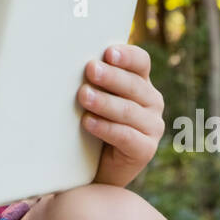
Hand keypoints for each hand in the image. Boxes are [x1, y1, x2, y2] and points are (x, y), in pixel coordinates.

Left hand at [78, 44, 163, 187]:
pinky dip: (106, 128)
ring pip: (129, 110)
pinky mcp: (146, 149)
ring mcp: (153, 126)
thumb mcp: (95, 95)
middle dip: (111, 77)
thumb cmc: (92, 120)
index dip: (127, 56)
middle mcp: (152, 101)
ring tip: (83, 95)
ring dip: (105, 102)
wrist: (96, 166)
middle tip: (90, 70)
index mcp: (141, 81)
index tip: (108, 53)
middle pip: (134, 85)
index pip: (140, 62)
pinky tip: (87, 122)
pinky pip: (126, 136)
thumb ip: (93, 78)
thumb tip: (66, 58)